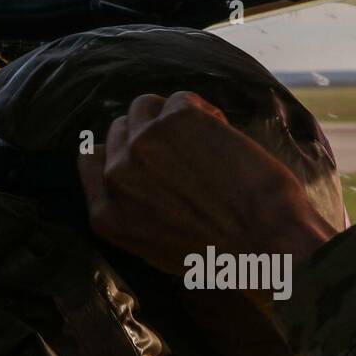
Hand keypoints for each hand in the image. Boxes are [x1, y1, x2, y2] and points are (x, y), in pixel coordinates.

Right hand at [78, 92, 337, 283]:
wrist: (266, 241)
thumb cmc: (224, 255)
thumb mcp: (158, 250)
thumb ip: (134, 212)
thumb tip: (136, 176)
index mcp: (107, 217)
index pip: (90, 161)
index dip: (117, 149)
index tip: (140, 149)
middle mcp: (116, 176)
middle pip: (119, 130)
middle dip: (149, 135)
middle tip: (185, 151)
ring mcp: (142, 144)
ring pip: (145, 106)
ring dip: (171, 117)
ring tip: (203, 139)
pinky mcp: (176, 119)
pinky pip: (181, 99)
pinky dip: (203, 111)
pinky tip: (223, 135)